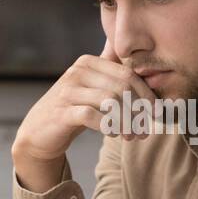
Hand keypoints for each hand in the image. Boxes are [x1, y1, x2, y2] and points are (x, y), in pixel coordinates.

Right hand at [10, 39, 158, 191]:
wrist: (40, 130)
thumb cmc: (74, 108)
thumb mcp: (94, 88)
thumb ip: (113, 75)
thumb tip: (145, 66)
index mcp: (89, 62)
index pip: (128, 74)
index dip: (147, 95)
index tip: (157, 114)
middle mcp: (78, 71)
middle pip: (122, 86)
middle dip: (139, 110)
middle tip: (146, 130)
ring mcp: (68, 90)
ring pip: (111, 101)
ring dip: (127, 122)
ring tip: (132, 136)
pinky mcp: (62, 111)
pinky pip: (94, 116)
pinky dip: (109, 126)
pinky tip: (115, 134)